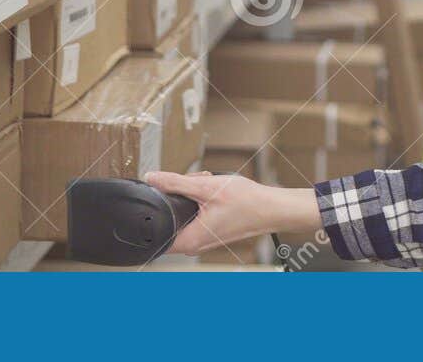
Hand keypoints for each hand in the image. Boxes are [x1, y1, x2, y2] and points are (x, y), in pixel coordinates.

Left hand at [142, 170, 321, 255]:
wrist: (272, 208)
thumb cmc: (246, 203)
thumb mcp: (206, 187)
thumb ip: (175, 183)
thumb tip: (151, 177)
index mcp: (189, 240)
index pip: (154, 234)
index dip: (152, 212)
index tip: (156, 195)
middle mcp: (194, 244)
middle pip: (168, 220)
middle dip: (175, 197)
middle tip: (193, 183)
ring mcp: (202, 240)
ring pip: (181, 216)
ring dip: (189, 197)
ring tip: (206, 185)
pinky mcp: (210, 233)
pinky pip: (194, 217)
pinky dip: (198, 202)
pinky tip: (212, 191)